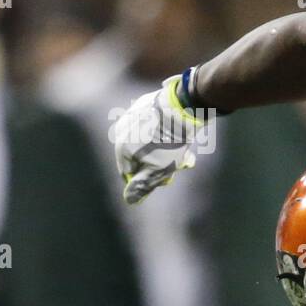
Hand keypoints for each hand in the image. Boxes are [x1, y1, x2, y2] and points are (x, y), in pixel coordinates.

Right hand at [111, 75, 204, 203]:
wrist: (182, 108)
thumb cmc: (170, 142)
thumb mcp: (158, 170)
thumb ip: (142, 185)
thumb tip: (129, 200)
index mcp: (121, 148)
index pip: (129, 172)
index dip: (147, 179)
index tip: (166, 178)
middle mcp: (121, 131)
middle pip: (139, 156)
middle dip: (159, 163)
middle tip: (180, 164)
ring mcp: (131, 116)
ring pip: (147, 141)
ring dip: (164, 149)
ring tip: (184, 150)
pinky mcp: (144, 105)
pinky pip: (152, 125)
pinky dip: (163, 133)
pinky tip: (180, 135)